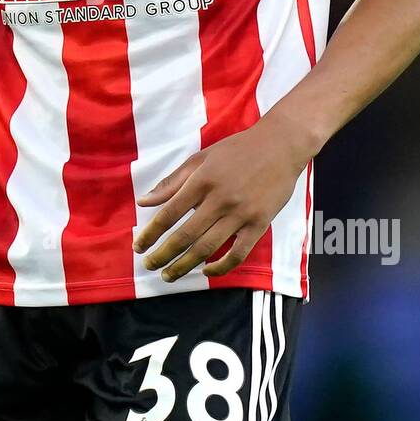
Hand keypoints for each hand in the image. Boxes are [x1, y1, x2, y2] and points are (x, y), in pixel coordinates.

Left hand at [132, 114, 307, 281]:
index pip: (169, 214)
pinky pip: (238, 253)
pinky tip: (207, 272)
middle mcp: (219, 199)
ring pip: (207, 247)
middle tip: (149, 266)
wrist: (280, 145)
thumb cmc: (237, 150)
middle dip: (163, 255)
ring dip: (185, 265)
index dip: (151, 234)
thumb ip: (172, 182)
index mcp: (202, 181)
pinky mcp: (259, 224)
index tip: (139, 247)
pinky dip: (221, 267)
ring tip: (169, 275)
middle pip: (185, 236)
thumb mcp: (200, 159)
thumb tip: (143, 201)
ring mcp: (241, 213)